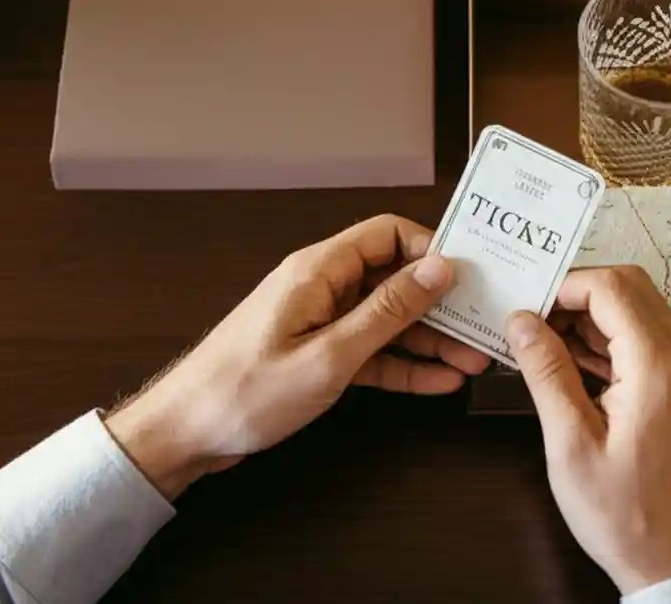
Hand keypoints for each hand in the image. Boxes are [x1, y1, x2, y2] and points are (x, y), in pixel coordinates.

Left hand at [106, 214, 489, 499]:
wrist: (185, 434)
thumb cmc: (245, 391)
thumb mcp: (329, 355)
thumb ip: (387, 312)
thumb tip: (439, 270)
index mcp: (318, 271)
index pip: (387, 235)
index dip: (432, 251)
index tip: (472, 277)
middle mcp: (321, 287)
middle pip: (394, 280)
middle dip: (442, 304)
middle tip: (485, 327)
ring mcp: (320, 322)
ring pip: (388, 320)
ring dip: (430, 340)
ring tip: (475, 362)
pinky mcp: (318, 354)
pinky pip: (371, 351)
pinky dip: (403, 365)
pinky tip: (439, 382)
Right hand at [503, 266, 670, 594]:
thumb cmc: (624, 515)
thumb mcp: (570, 443)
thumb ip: (546, 372)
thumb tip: (521, 322)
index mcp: (659, 368)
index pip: (612, 288)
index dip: (563, 287)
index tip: (525, 305)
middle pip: (629, 289)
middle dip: (575, 296)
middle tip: (530, 322)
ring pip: (637, 312)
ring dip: (589, 319)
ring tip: (541, 346)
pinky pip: (645, 342)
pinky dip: (607, 342)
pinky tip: (569, 366)